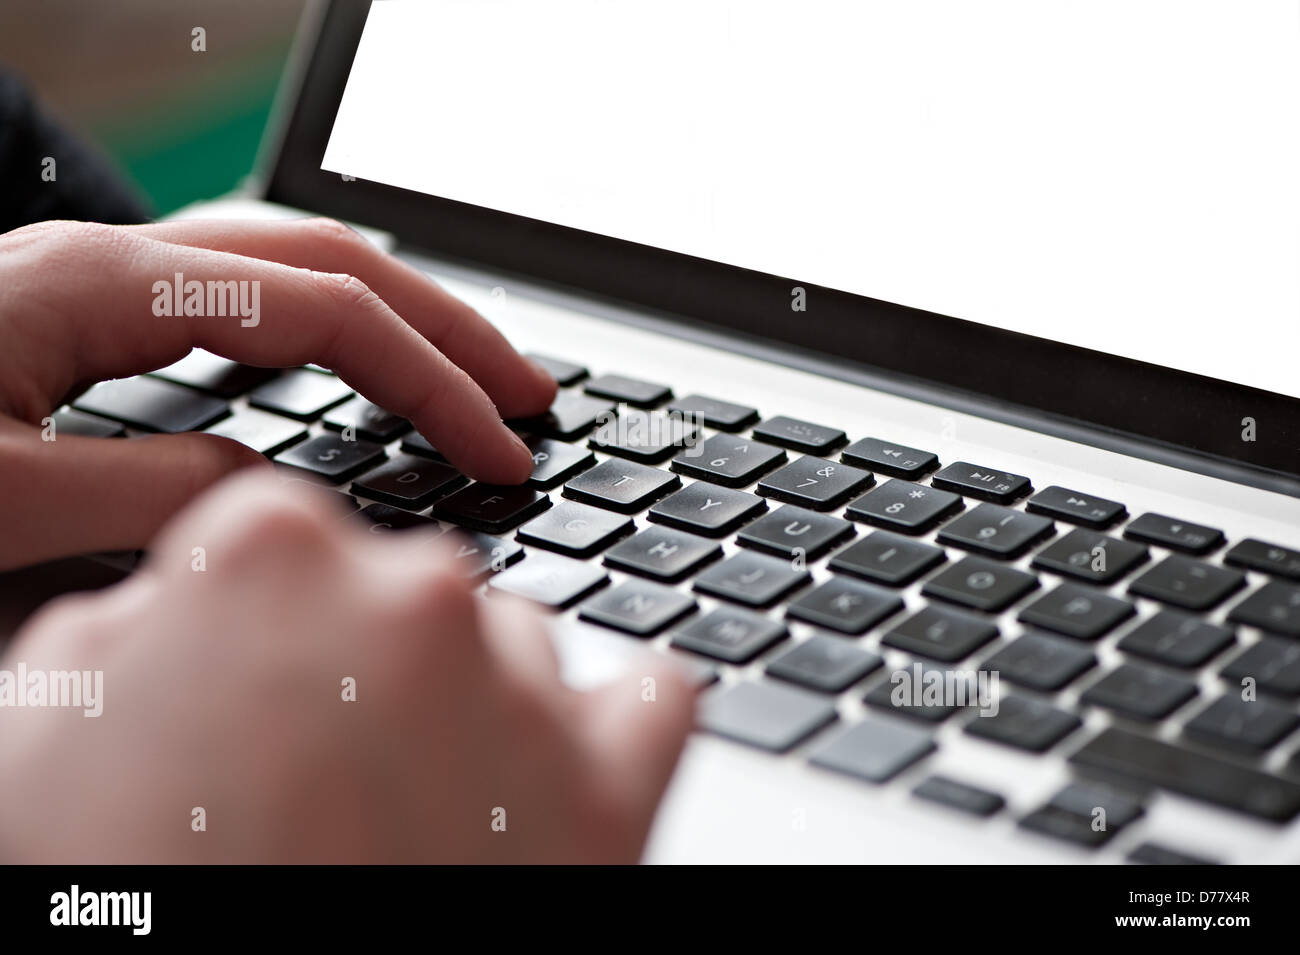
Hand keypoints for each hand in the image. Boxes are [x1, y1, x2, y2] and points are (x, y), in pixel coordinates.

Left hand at [0, 218, 556, 569]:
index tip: (499, 448)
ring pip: (288, 265)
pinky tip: (336, 356)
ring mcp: (97, 277)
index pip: (329, 313)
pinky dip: (320, 323)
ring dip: (390, 311)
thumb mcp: (7, 501)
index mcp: (105, 284)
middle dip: (445, 326)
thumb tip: (278, 493)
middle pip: (330, 261)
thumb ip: (156, 495)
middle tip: (526, 390)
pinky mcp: (80, 310)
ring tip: (457, 365)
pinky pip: (240, 294)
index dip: (435, 381)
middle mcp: (113, 259)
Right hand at [0, 473, 694, 862]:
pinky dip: (615, 725)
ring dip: (479, 704)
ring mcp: (523, 691)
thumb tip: (188, 609)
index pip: (291, 534)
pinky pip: (651, 700)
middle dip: (371, 660)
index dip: (265, 616)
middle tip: (325, 766)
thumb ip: (137, 630)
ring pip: (520, 645)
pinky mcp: (612, 789)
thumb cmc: (143, 887)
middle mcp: (415, 598)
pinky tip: (560, 772)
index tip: (259, 673)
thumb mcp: (48, 737)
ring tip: (419, 808)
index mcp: (271, 559)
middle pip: (411, 591)